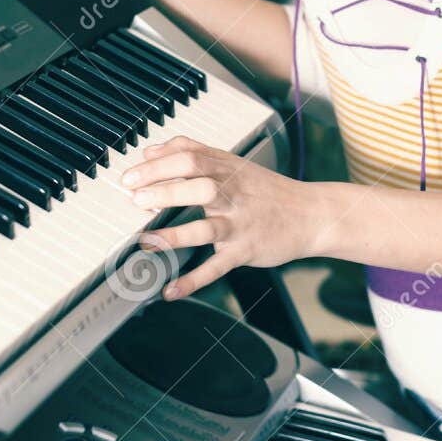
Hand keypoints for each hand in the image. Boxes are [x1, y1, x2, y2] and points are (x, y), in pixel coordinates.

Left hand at [123, 136, 317, 299]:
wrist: (311, 215)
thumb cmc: (266, 190)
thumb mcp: (233, 162)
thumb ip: (193, 151)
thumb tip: (151, 150)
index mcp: (227, 169)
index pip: (190, 158)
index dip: (158, 165)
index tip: (130, 176)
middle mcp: (233, 194)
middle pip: (199, 185)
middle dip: (164, 191)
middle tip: (134, 199)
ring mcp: (240, 224)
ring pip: (207, 227)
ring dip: (174, 234)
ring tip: (147, 242)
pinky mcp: (246, 250)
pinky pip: (218, 267)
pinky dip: (194, 281)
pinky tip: (171, 290)